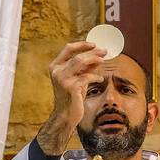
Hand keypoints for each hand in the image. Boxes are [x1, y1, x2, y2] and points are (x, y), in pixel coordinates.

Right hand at [37, 40, 105, 154]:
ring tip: (103, 61)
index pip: (68, 49)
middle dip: (93, 52)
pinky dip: (95, 76)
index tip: (94, 44)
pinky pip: (86, 77)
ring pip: (80, 62)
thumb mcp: (78, 79)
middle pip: (77, 55)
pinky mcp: (70, 87)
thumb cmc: (72, 97)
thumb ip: (85, 68)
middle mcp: (57, 71)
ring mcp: (62, 79)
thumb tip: (98, 56)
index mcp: (55, 66)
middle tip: (104, 52)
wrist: (65, 115)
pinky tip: (100, 79)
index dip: (82, 44)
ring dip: (94, 60)